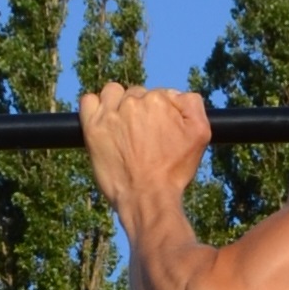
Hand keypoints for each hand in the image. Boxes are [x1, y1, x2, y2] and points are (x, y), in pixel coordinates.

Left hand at [79, 82, 211, 236]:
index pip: (158, 95)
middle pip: (136, 95)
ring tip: (122, 126)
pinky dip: (94, 106)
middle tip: (142, 136)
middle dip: (140, 111)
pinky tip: (103, 121)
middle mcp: (133, 103)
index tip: (158, 133)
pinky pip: (88, 101)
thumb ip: (192, 104)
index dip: (160, 114)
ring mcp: (110, 115)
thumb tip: (175, 93)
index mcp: (158, 100)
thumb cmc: (174, 170)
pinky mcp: (93, 129)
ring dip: (117, 103)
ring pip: (113, 92)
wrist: (147, 196)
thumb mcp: (200, 133)